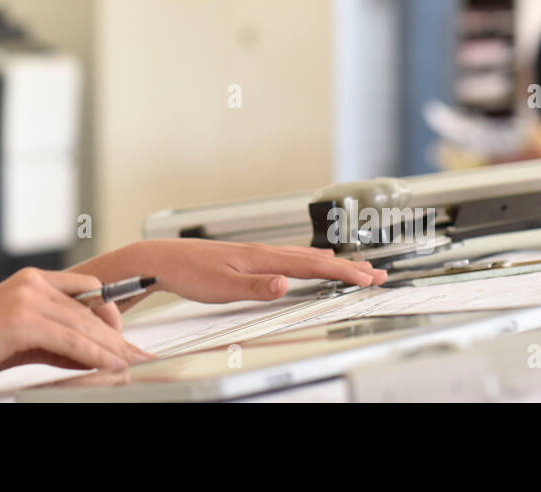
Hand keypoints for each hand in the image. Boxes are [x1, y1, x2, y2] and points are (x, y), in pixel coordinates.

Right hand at [0, 267, 157, 387]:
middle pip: (91, 308)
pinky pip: (69, 338)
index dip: (112, 315)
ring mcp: (27, 297)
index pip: (87, 291)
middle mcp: (33, 282)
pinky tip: (109, 365)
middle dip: (119, 336)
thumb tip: (88, 356)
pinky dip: (93, 353)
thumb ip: (54, 341)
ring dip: (112, 347)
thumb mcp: (20, 340)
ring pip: (83, 324)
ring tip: (133, 364)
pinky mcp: (22, 318)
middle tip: (142, 356)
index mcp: (33, 280)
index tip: (129, 339)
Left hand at [122, 238, 387, 303]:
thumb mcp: (221, 286)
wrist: (163, 258)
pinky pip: (290, 260)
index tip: (368, 278)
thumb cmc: (189, 272)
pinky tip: (311, 267)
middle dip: (347, 267)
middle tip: (377, 274)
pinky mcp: (249, 259)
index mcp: (262, 258)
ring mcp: (257, 254)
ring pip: (303, 258)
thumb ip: (255, 287)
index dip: (342, 272)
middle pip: (314, 259)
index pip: (311, 266)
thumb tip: (284, 285)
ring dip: (331, 264)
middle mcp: (264, 252)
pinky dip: (310, 263)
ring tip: (354, 268)